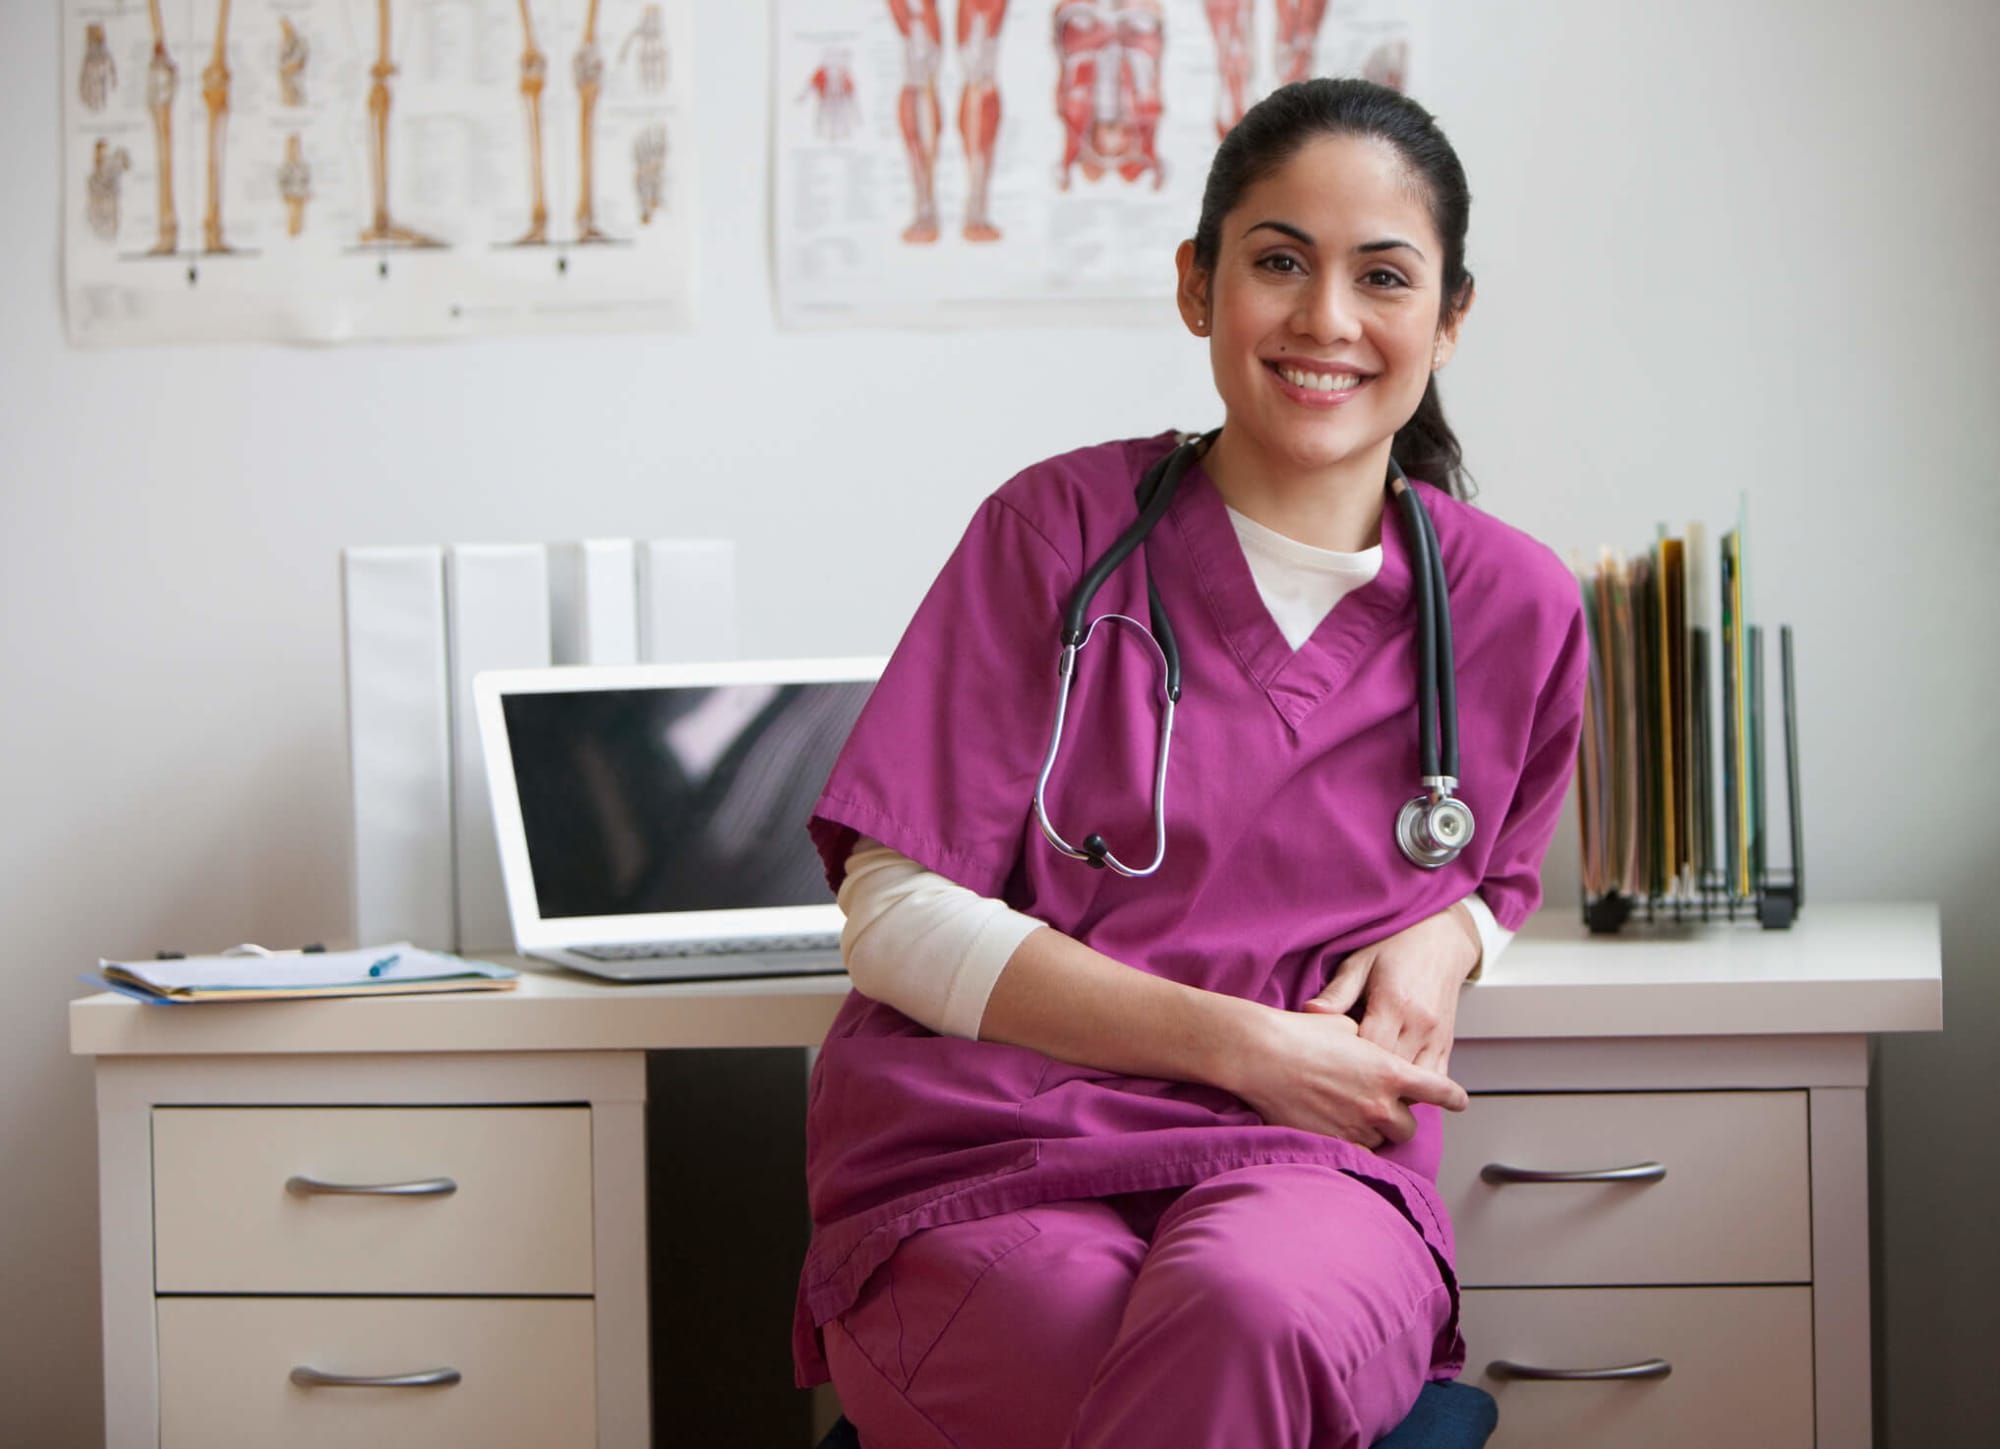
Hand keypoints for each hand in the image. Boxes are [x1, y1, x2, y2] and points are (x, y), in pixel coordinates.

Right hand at [1225, 1008, 1467, 1149]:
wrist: (1262, 1056)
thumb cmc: (1301, 1034)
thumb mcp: (1347, 1025)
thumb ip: (1372, 1044)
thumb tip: (1374, 1051)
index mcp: (1390, 1071)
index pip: (1439, 1091)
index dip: (1452, 1098)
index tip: (1458, 1101)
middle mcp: (1380, 1105)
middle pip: (1408, 1127)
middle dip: (1397, 1118)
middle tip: (1378, 1106)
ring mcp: (1356, 1128)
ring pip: (1379, 1142)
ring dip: (1371, 1132)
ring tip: (1347, 1113)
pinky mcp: (1331, 1143)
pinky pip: (1353, 1153)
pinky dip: (1349, 1143)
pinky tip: (1334, 1127)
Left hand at [1303, 904, 1480, 1074]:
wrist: (1440, 939)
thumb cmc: (1395, 947)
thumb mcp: (1360, 962)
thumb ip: (1338, 992)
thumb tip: (1311, 1012)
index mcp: (1395, 1003)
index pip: (1368, 1050)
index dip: (1346, 1061)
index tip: (1328, 1060)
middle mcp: (1420, 1024)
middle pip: (1391, 1073)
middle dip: (1366, 1081)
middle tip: (1340, 1081)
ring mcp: (1437, 1037)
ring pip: (1415, 1084)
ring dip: (1392, 1090)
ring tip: (1366, 1086)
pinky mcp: (1447, 1044)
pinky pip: (1435, 1080)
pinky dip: (1415, 1088)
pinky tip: (1393, 1084)